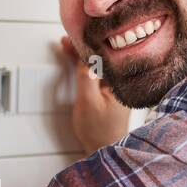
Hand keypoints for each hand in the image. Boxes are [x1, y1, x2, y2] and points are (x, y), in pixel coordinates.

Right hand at [56, 36, 129, 153]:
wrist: (105, 149)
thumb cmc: (99, 130)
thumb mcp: (88, 102)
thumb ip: (85, 77)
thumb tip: (83, 56)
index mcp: (119, 82)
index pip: (102, 56)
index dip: (86, 46)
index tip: (73, 38)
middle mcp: (120, 82)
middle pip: (100, 58)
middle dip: (83, 48)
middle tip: (66, 41)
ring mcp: (115, 87)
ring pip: (97, 64)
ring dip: (82, 56)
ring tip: (67, 47)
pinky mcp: (109, 92)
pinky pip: (97, 73)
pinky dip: (85, 67)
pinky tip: (77, 62)